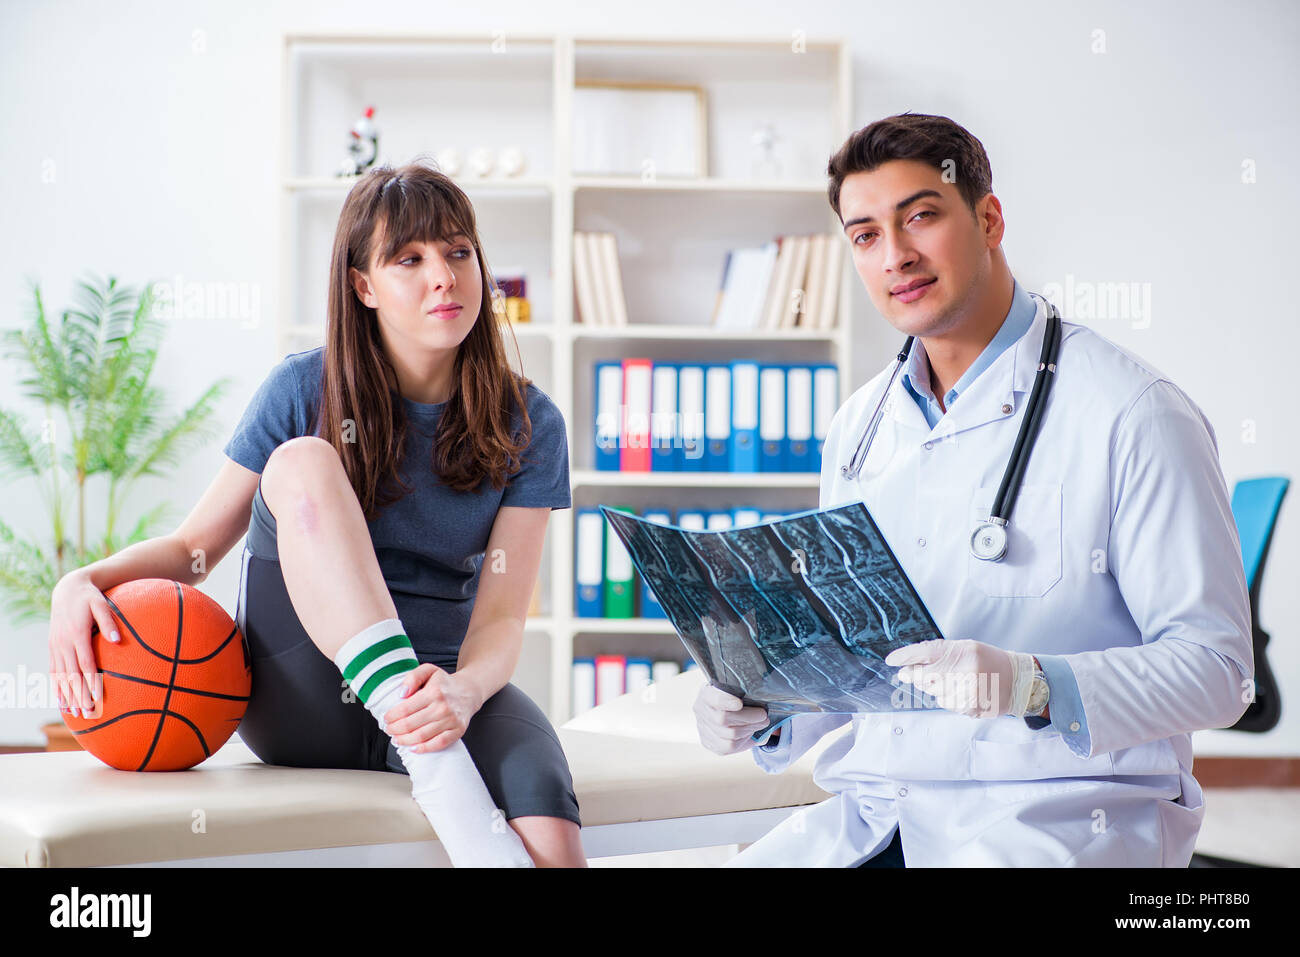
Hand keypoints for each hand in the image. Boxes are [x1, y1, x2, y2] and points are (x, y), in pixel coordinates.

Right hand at [47, 570, 120, 716]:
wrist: (67, 589)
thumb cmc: (90, 597)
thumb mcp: (101, 604)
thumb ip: (109, 622)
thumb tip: (118, 640)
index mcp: (77, 634)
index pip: (85, 663)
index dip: (91, 681)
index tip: (98, 697)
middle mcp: (63, 643)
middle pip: (72, 674)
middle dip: (80, 694)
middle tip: (89, 713)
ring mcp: (56, 646)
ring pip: (60, 676)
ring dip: (67, 695)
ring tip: (76, 712)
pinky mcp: (52, 647)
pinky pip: (54, 670)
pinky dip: (57, 686)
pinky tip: (62, 700)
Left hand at [382, 664, 482, 752]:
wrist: (468, 691)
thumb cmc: (444, 683)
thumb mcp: (429, 670)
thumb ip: (413, 677)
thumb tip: (402, 694)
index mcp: (434, 691)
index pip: (405, 709)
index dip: (392, 716)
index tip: (386, 718)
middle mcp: (443, 707)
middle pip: (410, 724)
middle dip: (395, 729)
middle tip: (389, 729)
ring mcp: (451, 720)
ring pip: (421, 736)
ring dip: (405, 740)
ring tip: (397, 739)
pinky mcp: (458, 731)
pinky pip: (438, 744)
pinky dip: (423, 748)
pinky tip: (413, 748)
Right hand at [693, 683, 771, 754]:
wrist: (721, 706)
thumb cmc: (733, 694)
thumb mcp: (735, 686)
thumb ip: (744, 690)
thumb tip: (760, 699)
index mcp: (706, 693)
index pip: (714, 698)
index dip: (727, 701)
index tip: (740, 703)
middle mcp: (701, 710)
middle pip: (723, 719)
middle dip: (748, 718)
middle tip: (763, 716)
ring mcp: (702, 728)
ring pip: (728, 735)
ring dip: (749, 730)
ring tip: (760, 724)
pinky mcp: (707, 742)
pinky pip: (727, 747)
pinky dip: (742, 741)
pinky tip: (749, 733)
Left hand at [885, 639, 1038, 717]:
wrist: (1019, 681)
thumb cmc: (988, 661)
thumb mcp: (966, 648)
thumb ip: (938, 654)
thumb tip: (907, 667)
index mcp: (962, 651)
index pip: (925, 652)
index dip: (905, 656)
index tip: (891, 661)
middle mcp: (964, 670)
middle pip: (924, 675)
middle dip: (915, 675)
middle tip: (913, 674)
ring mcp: (967, 691)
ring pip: (933, 692)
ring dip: (935, 687)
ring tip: (954, 680)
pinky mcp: (970, 707)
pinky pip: (945, 703)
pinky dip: (947, 698)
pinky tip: (962, 691)